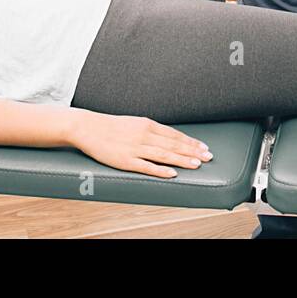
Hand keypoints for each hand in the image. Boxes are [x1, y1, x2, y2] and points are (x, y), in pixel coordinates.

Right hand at [67, 109, 212, 178]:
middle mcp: (144, 135)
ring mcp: (135, 148)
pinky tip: (172, 173)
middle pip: (173, 144)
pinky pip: (146, 166)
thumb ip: (151, 131)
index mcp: (147, 125)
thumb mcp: (135, 124)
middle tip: (208, 157)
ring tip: (196, 164)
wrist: (88, 127)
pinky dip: (160, 170)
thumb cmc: (112, 127)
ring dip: (182, 160)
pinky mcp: (125, 161)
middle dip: (192, 151)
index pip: (174, 134)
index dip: (191, 142)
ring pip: (164, 155)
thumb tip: (169, 138)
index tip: (204, 147)